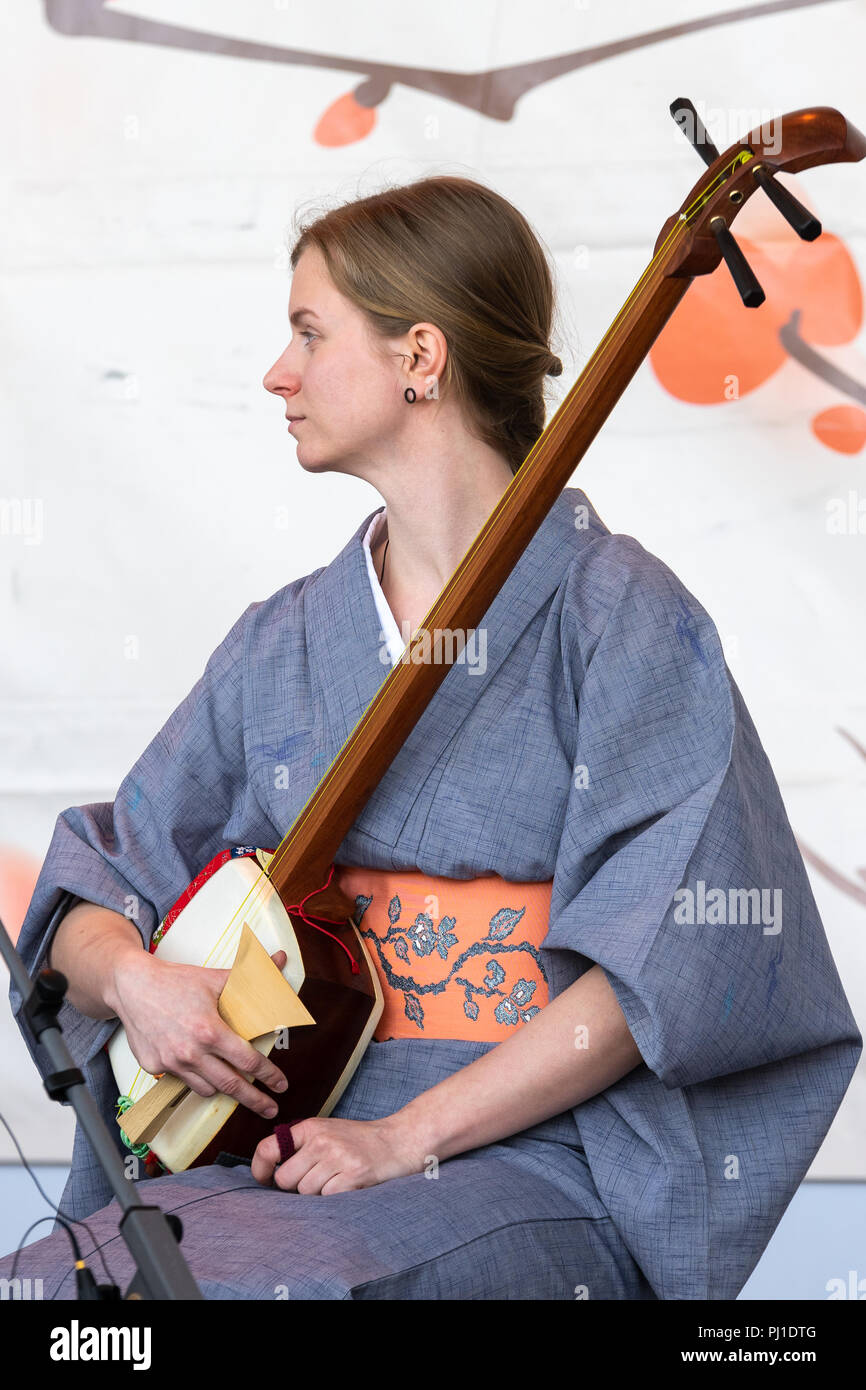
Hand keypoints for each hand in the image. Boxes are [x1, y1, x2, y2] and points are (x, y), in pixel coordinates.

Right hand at [110, 947, 290, 1121]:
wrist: (132, 986)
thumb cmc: (175, 981)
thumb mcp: (215, 978)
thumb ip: (252, 974)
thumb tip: (281, 958)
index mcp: (210, 1031)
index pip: (248, 1061)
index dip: (269, 1075)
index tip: (281, 1085)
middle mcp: (191, 1053)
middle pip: (231, 1085)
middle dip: (255, 1100)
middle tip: (271, 1110)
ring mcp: (171, 1063)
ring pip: (206, 1088)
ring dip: (224, 1088)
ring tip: (237, 1087)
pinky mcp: (154, 1067)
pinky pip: (182, 1081)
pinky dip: (196, 1078)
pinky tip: (202, 1069)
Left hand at [250, 1115, 422, 1194]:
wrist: (401, 1140)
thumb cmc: (360, 1141)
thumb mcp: (327, 1132)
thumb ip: (300, 1146)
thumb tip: (269, 1172)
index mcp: (311, 1127)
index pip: (267, 1148)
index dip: (259, 1169)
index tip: (264, 1180)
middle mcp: (321, 1140)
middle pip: (285, 1180)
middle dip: (296, 1186)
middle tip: (318, 1179)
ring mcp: (338, 1157)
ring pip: (305, 1192)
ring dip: (318, 1194)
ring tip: (337, 1180)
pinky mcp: (353, 1176)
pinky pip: (327, 1199)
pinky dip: (335, 1198)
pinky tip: (348, 1186)